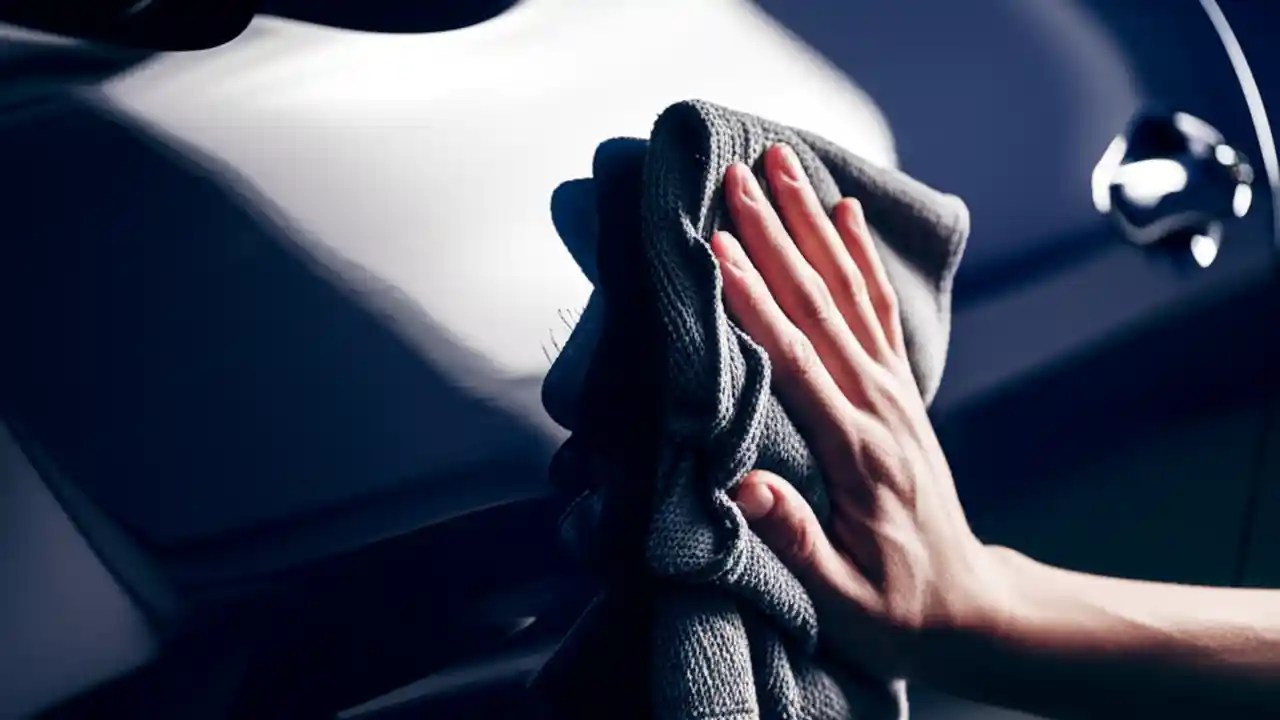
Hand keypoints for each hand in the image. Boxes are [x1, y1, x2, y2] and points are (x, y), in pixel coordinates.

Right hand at [712, 145, 1010, 679]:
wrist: (967, 606)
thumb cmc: (895, 609)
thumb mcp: (841, 598)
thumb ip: (795, 539)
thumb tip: (743, 485)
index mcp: (857, 452)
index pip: (797, 360)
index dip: (754, 301)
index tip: (719, 245)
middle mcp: (880, 407)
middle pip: (821, 304)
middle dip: (777, 235)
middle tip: (740, 174)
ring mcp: (895, 393)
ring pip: (850, 291)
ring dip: (814, 225)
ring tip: (785, 165)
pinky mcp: (900, 390)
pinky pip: (879, 308)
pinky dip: (860, 254)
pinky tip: (844, 211)